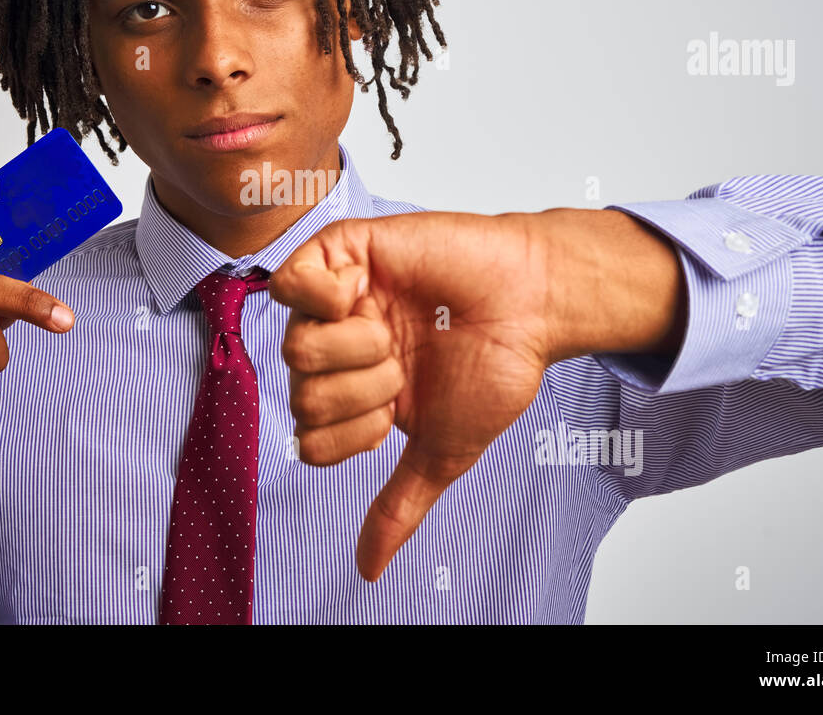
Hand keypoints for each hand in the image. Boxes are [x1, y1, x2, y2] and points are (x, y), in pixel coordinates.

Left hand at [268, 208, 683, 581]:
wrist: (531, 304)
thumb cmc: (495, 367)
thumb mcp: (443, 450)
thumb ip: (398, 505)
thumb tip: (368, 570)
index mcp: (352, 392)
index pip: (309, 437)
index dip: (356, 434)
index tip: (398, 411)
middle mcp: (335, 347)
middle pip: (301, 394)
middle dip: (365, 392)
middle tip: (404, 365)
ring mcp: (335, 299)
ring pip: (296, 348)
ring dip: (357, 350)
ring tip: (392, 331)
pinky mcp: (343, 251)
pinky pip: (291, 280)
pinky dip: (326, 296)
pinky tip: (362, 294)